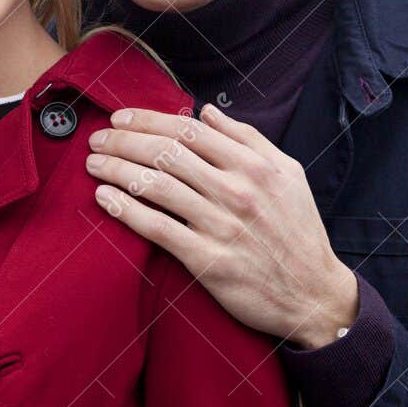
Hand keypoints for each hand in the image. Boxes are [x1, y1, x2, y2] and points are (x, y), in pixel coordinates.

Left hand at [85, 102, 358, 347]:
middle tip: (97, 138)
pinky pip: (157, 228)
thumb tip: (207, 111)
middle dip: (124, 140)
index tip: (121, 116)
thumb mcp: (288, 174)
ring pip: (156, 186)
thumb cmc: (298, 231)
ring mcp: (220, 225)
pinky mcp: (207, 260)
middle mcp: (236, 191)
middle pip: (166, 153)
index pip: (189, 130)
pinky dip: (125, 209)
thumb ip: (248, 138)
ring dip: (117, 169)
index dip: (148, 120)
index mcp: (253, 166)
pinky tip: (104, 198)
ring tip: (94, 163)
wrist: (314, 296)